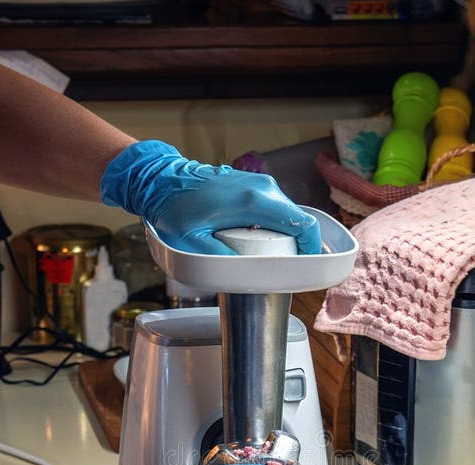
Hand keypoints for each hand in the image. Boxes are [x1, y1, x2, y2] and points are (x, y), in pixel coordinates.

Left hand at [100, 140, 320, 254]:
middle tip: (278, 268)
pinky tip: (256, 241)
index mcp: (254, 201)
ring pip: (287, 216)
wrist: (162, 179)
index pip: (303, 224)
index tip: (308, 266)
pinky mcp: (254, 185)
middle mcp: (262, 188)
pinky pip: (275, 209)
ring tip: (264, 257)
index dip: (313, 248)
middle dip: (296, 247)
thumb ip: (218, 260)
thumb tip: (245, 276)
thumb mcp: (191, 242)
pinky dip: (273, 226)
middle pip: (297, 222)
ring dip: (283, 237)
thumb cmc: (174, 208)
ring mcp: (259, 183)